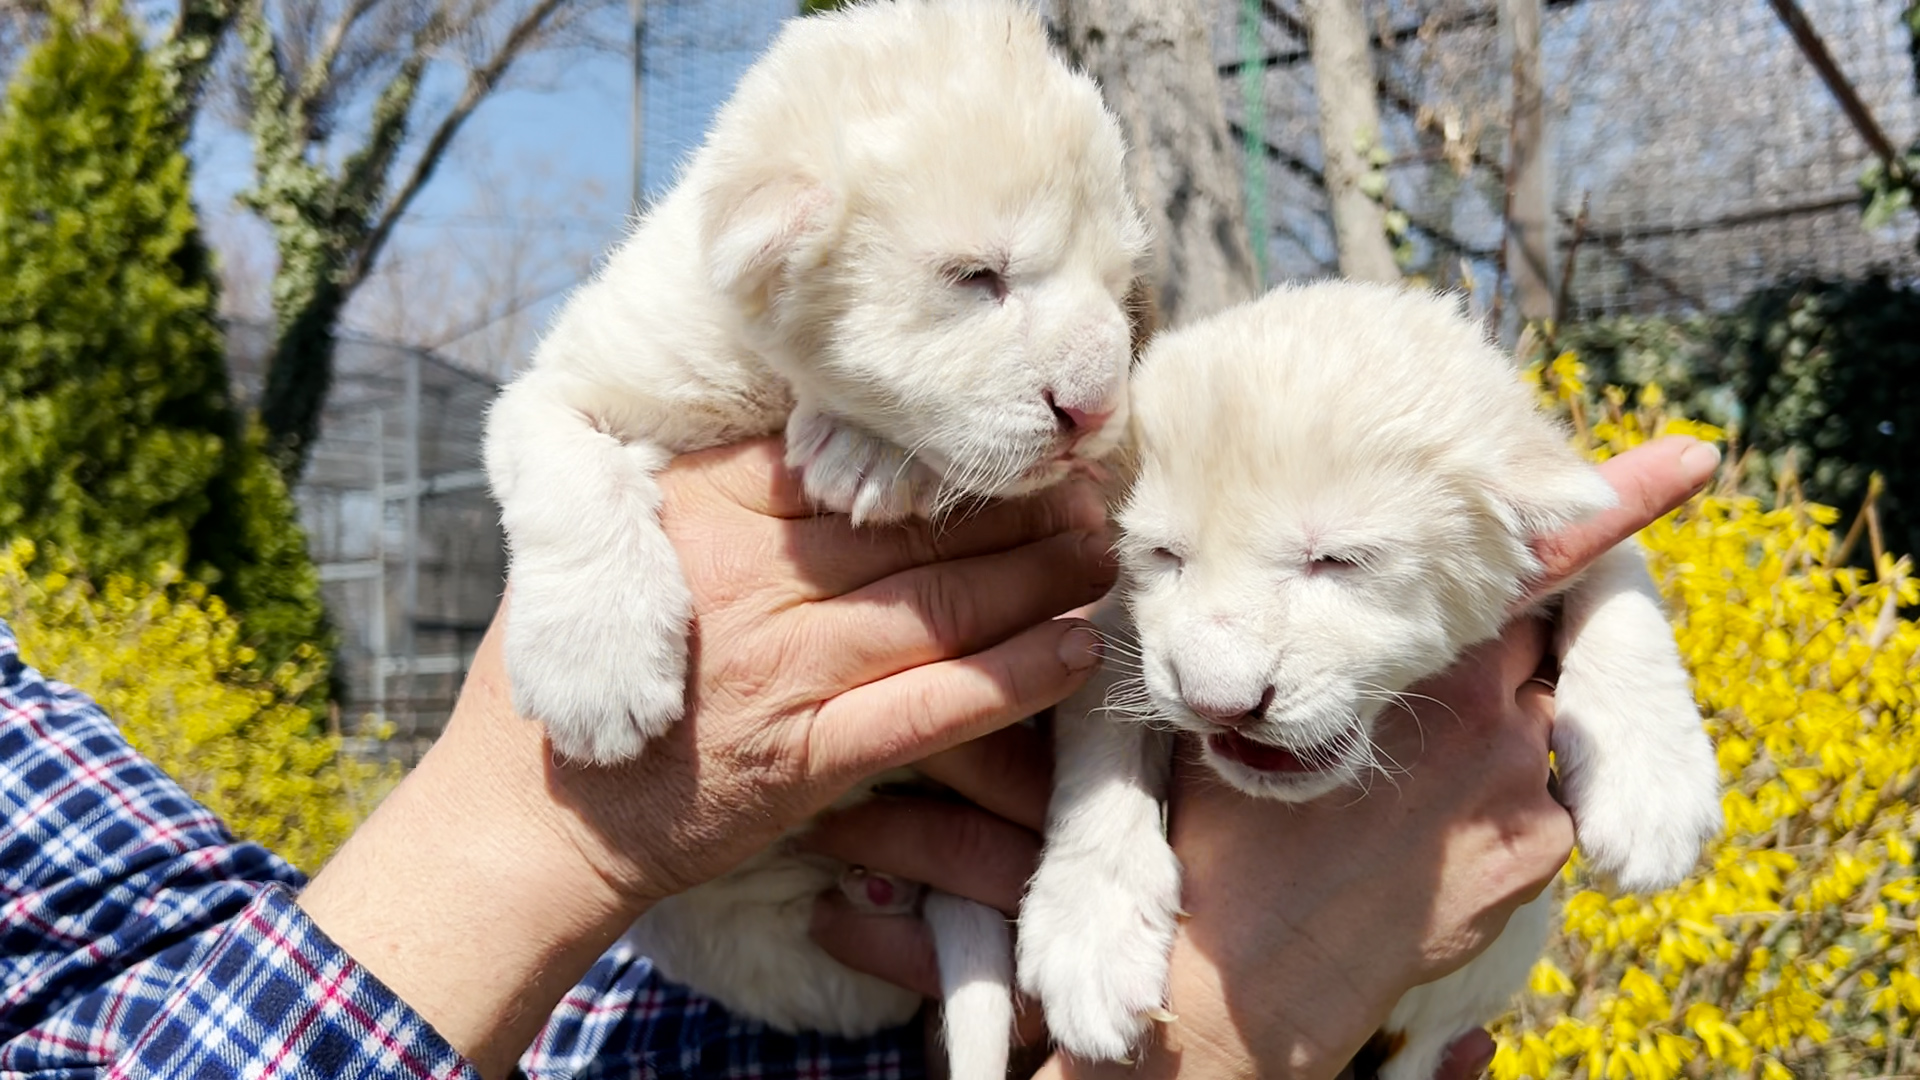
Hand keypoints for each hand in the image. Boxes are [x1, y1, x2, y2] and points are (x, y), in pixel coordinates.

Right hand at [296, 438, 1116, 1077]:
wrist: (536, 816)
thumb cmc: (574, 665)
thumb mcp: (615, 539)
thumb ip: (709, 480)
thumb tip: (813, 423)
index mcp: (699, 506)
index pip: (847, 452)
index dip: (937, 440)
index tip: (1004, 428)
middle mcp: (748, 579)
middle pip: (915, 525)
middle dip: (1017, 506)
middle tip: (1091, 484)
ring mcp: (782, 672)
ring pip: (940, 608)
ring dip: (1040, 578)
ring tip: (1103, 554)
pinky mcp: (808, 761)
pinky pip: (932, 710)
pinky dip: (1012, 681)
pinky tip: (1075, 653)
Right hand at [1040, 434, 1718, 1079]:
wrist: (1253, 972)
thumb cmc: (1230, 831)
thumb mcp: (1248, 709)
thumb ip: (1305, 649)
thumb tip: (1300, 616)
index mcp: (1424, 661)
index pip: (1537, 568)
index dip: (1602, 512)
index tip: (1682, 465)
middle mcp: (1494, 715)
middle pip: (1532, 639)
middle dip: (1499, 639)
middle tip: (1447, 667)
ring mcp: (1525, 788)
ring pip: (1537, 718)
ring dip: (1497, 723)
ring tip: (1422, 766)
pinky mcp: (1537, 855)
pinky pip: (1544, 794)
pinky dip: (1504, 794)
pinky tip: (1432, 823)